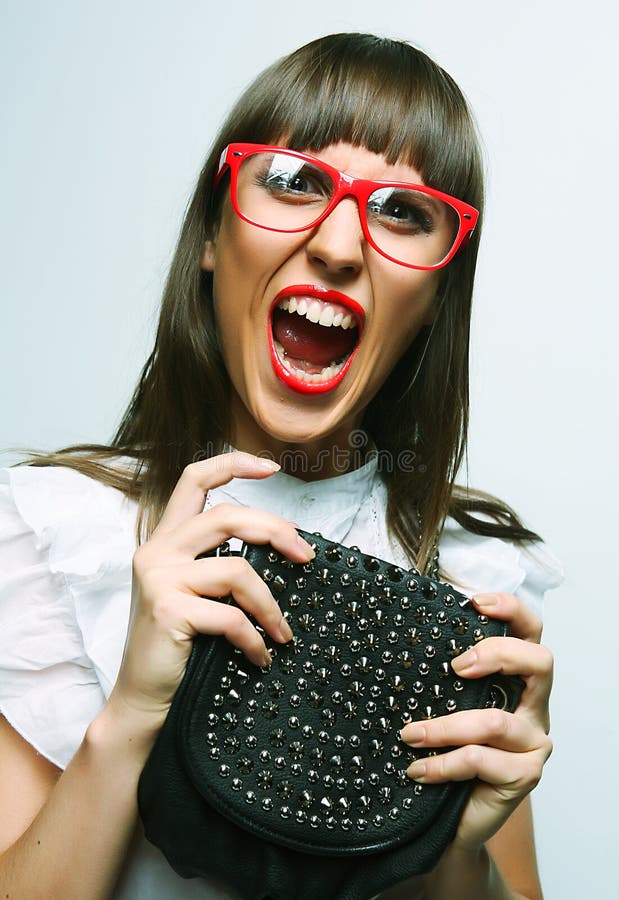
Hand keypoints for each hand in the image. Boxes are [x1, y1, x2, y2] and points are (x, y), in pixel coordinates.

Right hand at [108, 451, 314, 724]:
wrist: (142, 699)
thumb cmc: (176, 647)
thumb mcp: (191, 592)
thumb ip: (217, 562)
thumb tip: (281, 547)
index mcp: (164, 540)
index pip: (194, 480)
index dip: (232, 465)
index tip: (270, 467)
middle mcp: (157, 551)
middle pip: (227, 516)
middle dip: (275, 530)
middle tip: (305, 555)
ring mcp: (160, 579)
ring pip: (237, 570)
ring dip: (269, 604)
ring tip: (282, 631)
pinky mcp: (168, 610)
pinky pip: (231, 617)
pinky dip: (254, 640)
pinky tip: (260, 657)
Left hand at [400, 592, 552, 849]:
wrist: (452, 819)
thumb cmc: (447, 751)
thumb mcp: (445, 705)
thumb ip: (442, 677)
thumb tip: (398, 638)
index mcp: (517, 680)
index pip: (531, 633)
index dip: (511, 610)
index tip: (475, 602)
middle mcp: (533, 707)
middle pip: (540, 662)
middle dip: (497, 654)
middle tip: (456, 666)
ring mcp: (533, 743)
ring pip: (495, 721)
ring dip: (444, 726)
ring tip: (409, 734)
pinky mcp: (524, 776)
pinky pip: (481, 760)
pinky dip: (443, 763)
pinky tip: (417, 769)